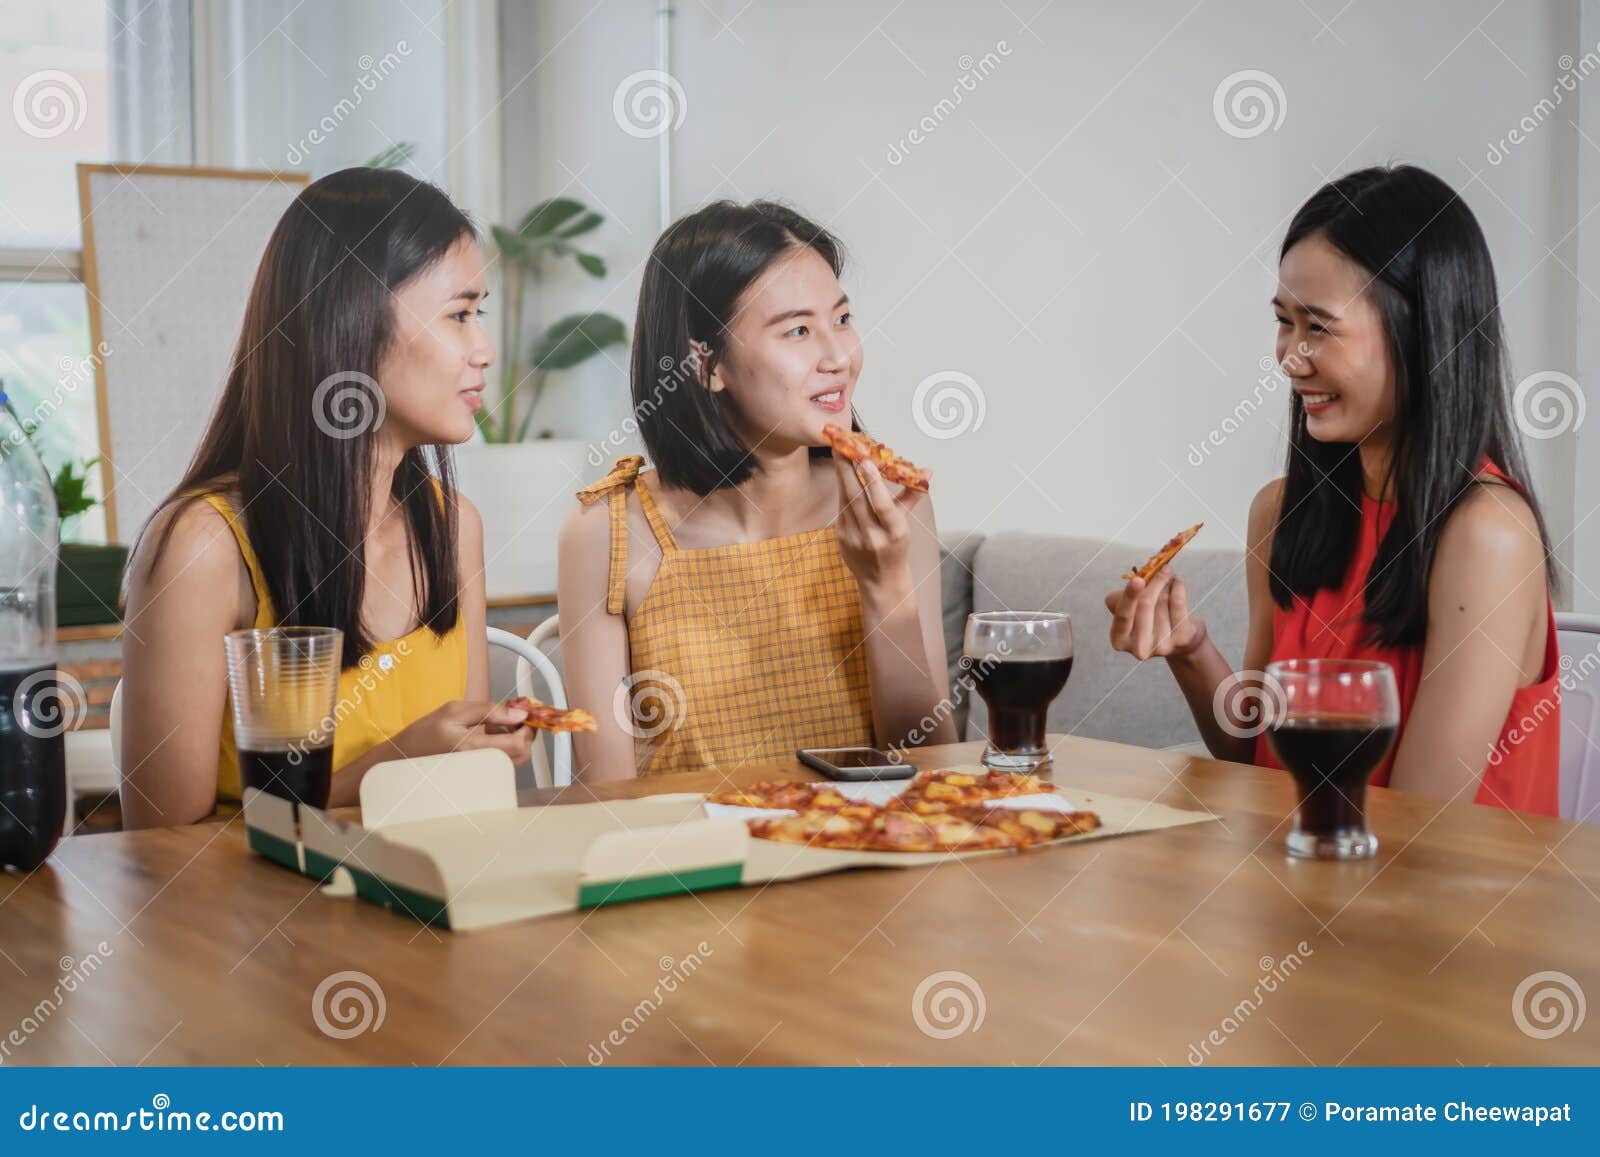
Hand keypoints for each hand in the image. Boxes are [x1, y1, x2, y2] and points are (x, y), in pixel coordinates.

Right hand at [388, 699, 534, 763]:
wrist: (406, 756)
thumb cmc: (426, 732)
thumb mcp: (455, 710)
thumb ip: (490, 710)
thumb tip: (519, 712)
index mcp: (473, 748)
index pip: (519, 744)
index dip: (528, 727)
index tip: (526, 712)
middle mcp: (480, 765)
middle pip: (522, 754)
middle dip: (525, 733)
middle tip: (515, 716)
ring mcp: (481, 773)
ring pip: (516, 759)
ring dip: (517, 740)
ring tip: (500, 724)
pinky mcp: (481, 775)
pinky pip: (503, 762)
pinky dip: (506, 748)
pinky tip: (491, 736)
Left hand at [833, 455, 921, 599]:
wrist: (880, 581)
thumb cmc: (896, 548)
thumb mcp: (906, 524)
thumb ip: (912, 495)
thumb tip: (927, 470)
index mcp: (894, 532)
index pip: (882, 505)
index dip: (873, 482)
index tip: (865, 460)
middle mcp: (872, 536)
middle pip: (857, 498)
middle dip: (847, 469)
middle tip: (842, 444)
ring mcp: (853, 538)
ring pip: (845, 500)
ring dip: (842, 474)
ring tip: (839, 451)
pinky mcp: (840, 538)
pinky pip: (841, 508)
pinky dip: (842, 488)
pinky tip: (841, 472)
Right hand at [1104, 568, 1206, 660]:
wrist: (1179, 639)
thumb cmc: (1149, 619)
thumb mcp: (1130, 608)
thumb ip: (1123, 595)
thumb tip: (1134, 582)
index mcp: (1120, 640)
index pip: (1123, 614)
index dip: (1130, 596)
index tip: (1138, 580)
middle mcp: (1139, 648)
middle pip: (1145, 605)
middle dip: (1154, 582)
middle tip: (1163, 567)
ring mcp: (1162, 646)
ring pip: (1163, 602)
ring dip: (1167, 585)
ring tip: (1168, 581)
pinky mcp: (1181, 639)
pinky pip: (1179, 604)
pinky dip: (1179, 588)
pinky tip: (1177, 583)